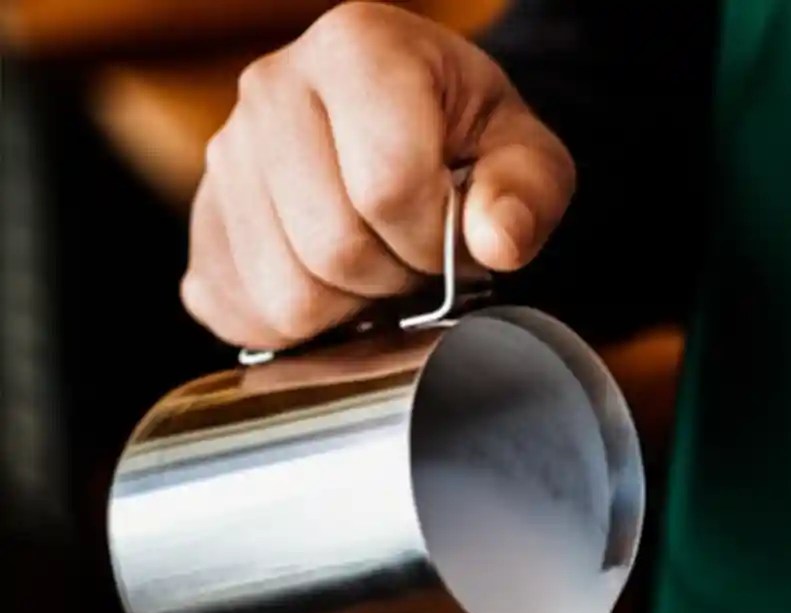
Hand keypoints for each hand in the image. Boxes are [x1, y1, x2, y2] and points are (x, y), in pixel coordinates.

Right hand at [181, 1, 574, 349]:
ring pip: (286, 293)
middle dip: (395, 275)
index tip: (454, 230)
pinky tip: (334, 280)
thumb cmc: (466, 140)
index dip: (436, 237)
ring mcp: (223, 157)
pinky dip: (302, 324)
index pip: (388, 186)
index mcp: (357, 49)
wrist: (406, 133)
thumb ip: (527, 193)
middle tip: (417, 252)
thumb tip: (498, 241)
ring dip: (349, 303)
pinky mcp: (202, 225)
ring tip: (377, 258)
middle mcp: (271, 88)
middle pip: (333, 247)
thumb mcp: (525, 153)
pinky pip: (247, 314)